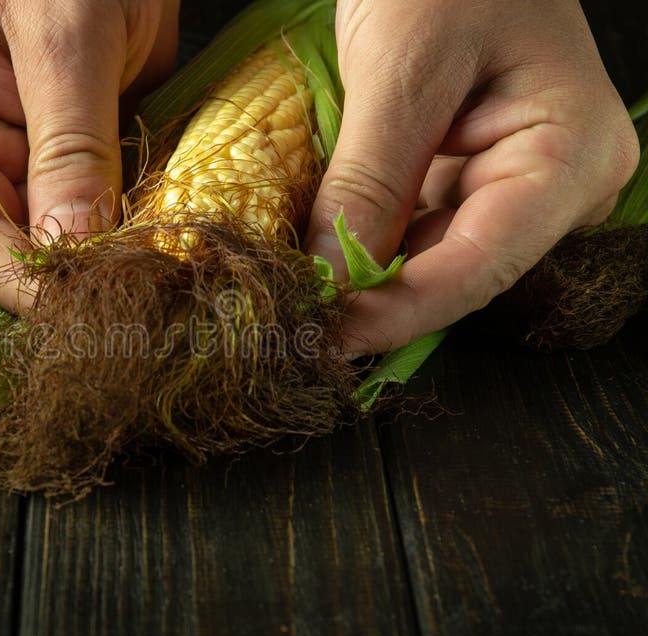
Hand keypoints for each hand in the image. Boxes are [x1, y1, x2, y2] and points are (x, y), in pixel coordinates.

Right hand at [0, 0, 177, 310]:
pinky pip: (96, 212)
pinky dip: (130, 235)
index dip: (25, 285)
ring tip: (158, 297)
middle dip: (69, 286)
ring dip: (105, 268)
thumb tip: (73, 250)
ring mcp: (21, 158)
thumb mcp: (64, 40)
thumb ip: (68, 145)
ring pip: (56, 242)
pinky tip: (166, 256)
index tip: (90, 315)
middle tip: (137, 316)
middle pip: (8, 250)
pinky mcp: (74, 157)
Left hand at [306, 0, 639, 354]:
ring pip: (426, 260)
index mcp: (568, 158)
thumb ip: (369, 181)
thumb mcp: (402, 71)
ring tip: (295, 299)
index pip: (481, 266)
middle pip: (455, 274)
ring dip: (360, 281)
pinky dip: (360, 244)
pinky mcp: (462, 177)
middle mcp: (549, 186)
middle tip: (297, 326)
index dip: (399, 313)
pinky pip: (410, 229)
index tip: (327, 337)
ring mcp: (506, 184)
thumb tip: (328, 280)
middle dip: (373, 303)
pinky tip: (314, 259)